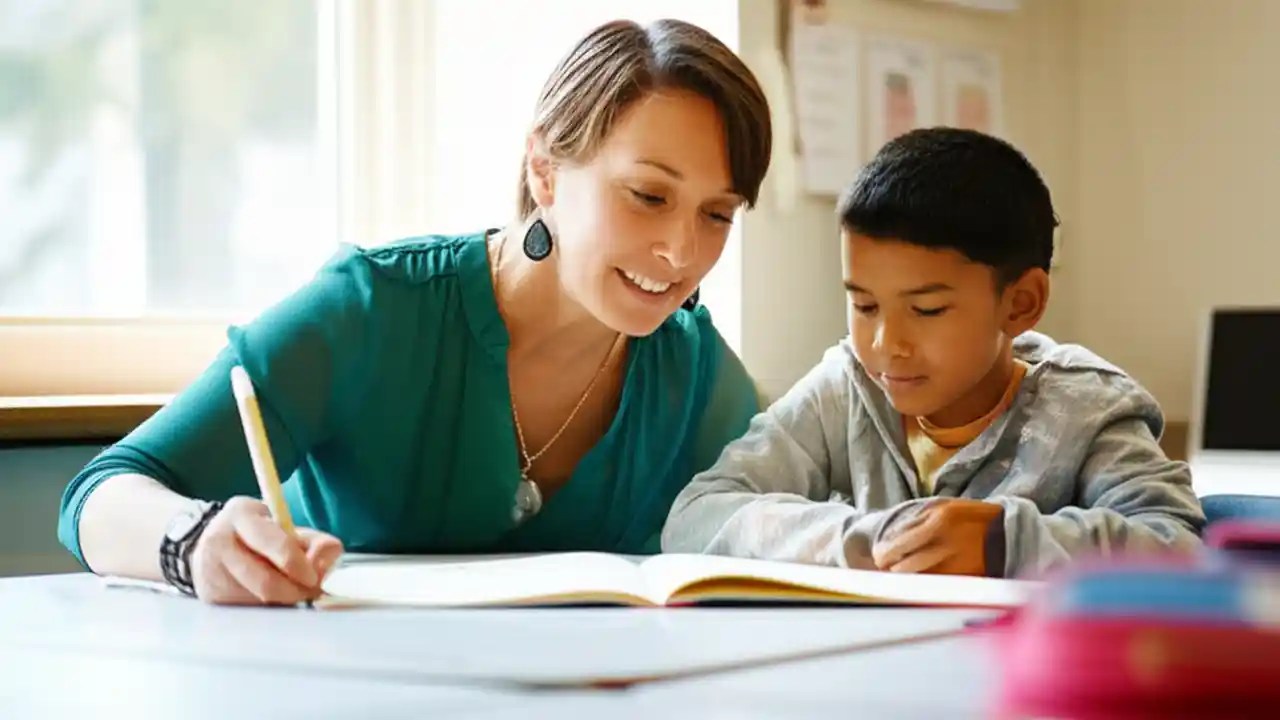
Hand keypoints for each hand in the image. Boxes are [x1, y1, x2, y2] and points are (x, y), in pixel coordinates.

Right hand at [189, 496, 343, 605]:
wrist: (207, 544)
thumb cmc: (258, 535)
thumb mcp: (286, 527)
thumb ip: (315, 542)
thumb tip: (330, 558)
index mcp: (241, 514)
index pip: (274, 544)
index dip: (299, 565)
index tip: (314, 578)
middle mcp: (219, 540)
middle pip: (266, 582)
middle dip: (295, 592)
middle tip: (311, 592)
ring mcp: (209, 570)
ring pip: (258, 600)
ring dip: (282, 601)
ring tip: (290, 590)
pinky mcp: (208, 595)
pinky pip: (246, 609)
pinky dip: (265, 606)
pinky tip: (268, 595)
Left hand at [872, 499, 1002, 575]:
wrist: (1009, 531)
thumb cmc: (972, 517)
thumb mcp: (945, 507)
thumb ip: (918, 521)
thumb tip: (891, 537)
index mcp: (939, 520)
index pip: (900, 543)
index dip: (884, 554)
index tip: (879, 556)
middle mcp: (947, 542)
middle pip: (907, 567)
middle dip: (893, 569)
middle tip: (887, 568)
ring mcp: (959, 563)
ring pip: (920, 580)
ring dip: (907, 580)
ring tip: (902, 575)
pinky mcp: (968, 579)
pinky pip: (939, 587)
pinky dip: (927, 586)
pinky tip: (922, 581)